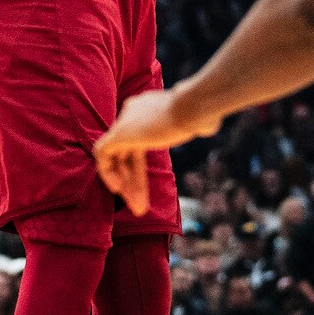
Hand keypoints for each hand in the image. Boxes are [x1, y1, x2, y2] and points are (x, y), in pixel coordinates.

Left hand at [93, 86, 218, 213]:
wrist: (193, 108)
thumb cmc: (202, 112)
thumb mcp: (201, 117)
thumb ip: (198, 122)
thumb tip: (210, 124)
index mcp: (147, 108)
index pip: (138, 142)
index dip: (140, 167)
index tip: (148, 184)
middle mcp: (132, 112)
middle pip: (128, 152)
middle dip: (133, 179)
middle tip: (140, 203)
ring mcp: (125, 122)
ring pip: (117, 157)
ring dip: (125, 183)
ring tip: (136, 207)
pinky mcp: (119, 133)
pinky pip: (103, 156)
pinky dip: (108, 173)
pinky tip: (119, 190)